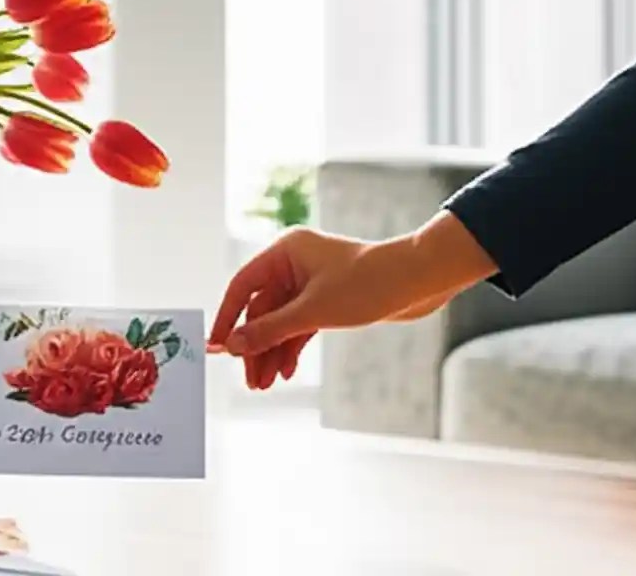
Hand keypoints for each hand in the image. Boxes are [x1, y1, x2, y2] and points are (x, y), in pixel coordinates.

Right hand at [209, 213, 497, 389]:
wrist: (419, 281)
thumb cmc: (369, 284)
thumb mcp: (312, 312)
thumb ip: (270, 330)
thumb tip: (233, 345)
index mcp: (285, 252)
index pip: (243, 287)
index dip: (227, 319)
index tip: (216, 347)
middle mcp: (294, 263)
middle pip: (261, 310)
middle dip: (255, 346)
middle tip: (249, 380)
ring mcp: (311, 282)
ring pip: (280, 321)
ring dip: (272, 352)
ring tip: (265, 384)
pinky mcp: (328, 300)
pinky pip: (299, 325)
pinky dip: (292, 347)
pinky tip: (286, 372)